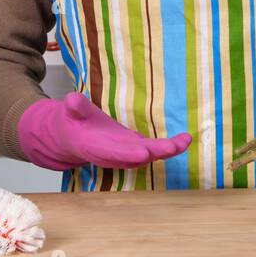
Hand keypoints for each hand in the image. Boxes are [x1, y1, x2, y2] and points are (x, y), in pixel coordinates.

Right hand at [17, 91, 192, 171]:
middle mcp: (114, 155)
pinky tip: (184, 139)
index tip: (143, 153)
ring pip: (149, 154)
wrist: (74, 138)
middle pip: (136, 157)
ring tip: (185, 140)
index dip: (127, 154)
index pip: (112, 153)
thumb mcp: (70, 113)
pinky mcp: (135, 148)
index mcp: (95, 148)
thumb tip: (71, 99)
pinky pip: (154, 150)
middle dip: (155, 152)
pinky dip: (169, 146)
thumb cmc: (72, 123)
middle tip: (173, 146)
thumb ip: (75, 107)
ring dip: (168, 150)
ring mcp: (126, 153)